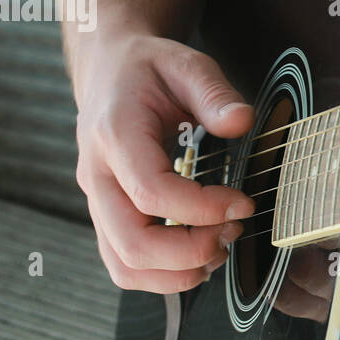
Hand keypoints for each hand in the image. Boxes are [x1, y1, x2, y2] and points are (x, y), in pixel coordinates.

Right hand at [72, 33, 256, 292]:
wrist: (109, 72)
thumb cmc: (148, 70)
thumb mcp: (186, 64)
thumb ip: (214, 93)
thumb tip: (241, 121)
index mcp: (114, 134)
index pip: (151, 193)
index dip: (202, 209)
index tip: (243, 203)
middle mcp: (96, 175)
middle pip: (133, 243)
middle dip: (192, 251)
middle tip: (233, 230)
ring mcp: (96, 201)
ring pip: (124, 266)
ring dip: (179, 272)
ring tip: (219, 246)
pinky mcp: (105, 217)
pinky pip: (124, 266)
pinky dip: (163, 275)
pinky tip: (199, 255)